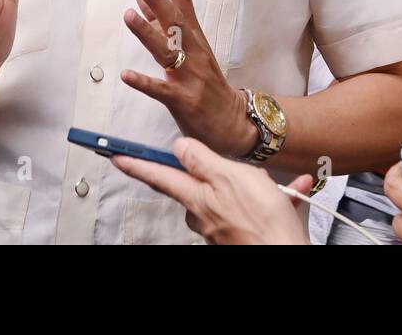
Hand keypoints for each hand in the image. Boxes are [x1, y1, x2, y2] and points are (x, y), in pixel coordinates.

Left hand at [112, 137, 310, 244]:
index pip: (158, 175)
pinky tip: (286, 194)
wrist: (285, 254)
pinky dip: (266, 199)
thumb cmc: (262, 221)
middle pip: (194, 185)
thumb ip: (201, 159)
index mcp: (196, 197)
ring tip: (270, 184)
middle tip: (238, 168)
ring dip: (249, 184)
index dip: (136, 163)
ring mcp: (219, 227)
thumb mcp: (229, 177)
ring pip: (226, 195)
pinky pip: (248, 210)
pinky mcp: (238, 235)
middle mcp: (202, 214)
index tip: (115, 155)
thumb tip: (178, 147)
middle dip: (214, 170)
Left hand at [120, 0, 258, 157]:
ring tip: (128, 15)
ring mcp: (190, 76)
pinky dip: (144, 82)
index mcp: (195, 37)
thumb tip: (143, 0)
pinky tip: (126, 75)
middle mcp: (194, 52)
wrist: (234, 123)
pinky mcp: (183, 100)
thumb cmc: (207, 85)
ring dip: (147, 32)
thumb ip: (165, 27)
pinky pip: (161, 90)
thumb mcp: (191, 51)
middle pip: (175, 20)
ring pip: (167, 50)